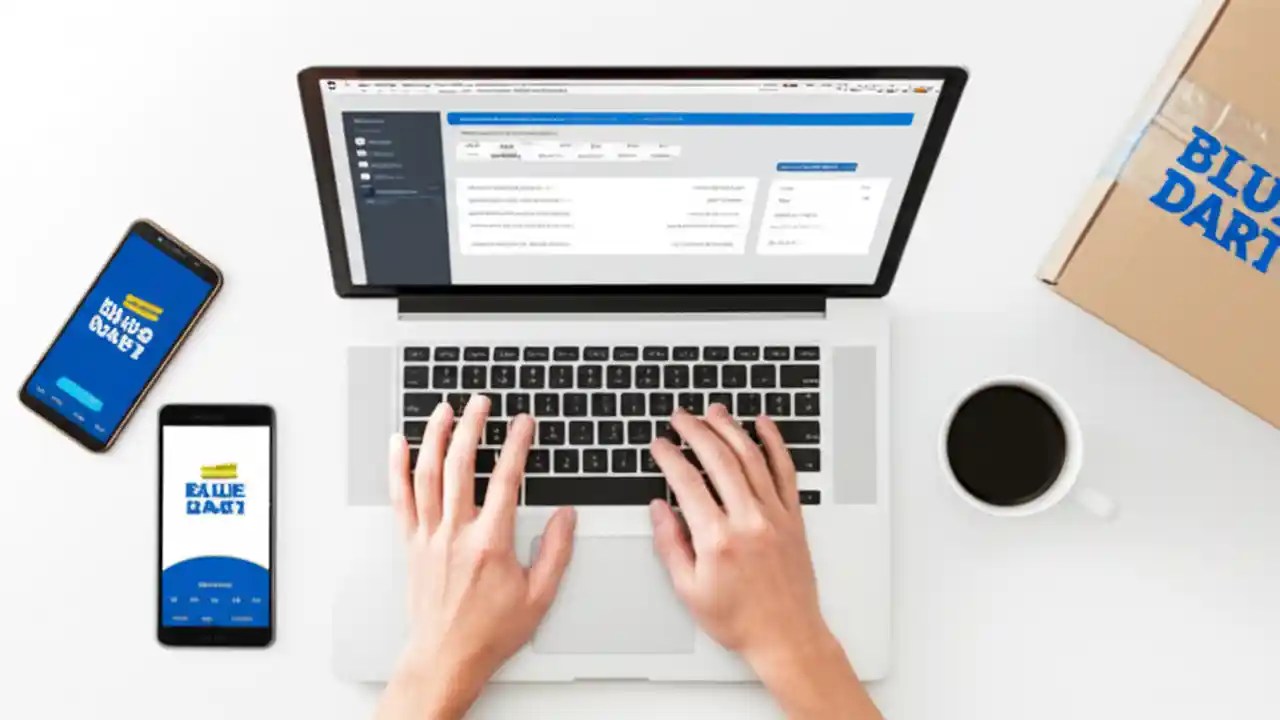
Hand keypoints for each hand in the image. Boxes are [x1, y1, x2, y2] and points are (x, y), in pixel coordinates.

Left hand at [377, 397, 575, 719]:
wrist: (445, 657)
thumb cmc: (489, 632)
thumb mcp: (539, 596)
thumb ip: (556, 552)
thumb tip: (567, 516)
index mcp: (490, 543)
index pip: (505, 480)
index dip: (517, 445)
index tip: (524, 423)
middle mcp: (455, 534)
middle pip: (460, 466)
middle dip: (472, 427)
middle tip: (482, 403)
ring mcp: (429, 537)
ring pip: (428, 475)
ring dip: (436, 437)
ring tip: (445, 410)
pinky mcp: (411, 544)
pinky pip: (401, 498)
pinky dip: (397, 467)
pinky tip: (399, 444)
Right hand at [649, 405, 881, 719]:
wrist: (786, 636)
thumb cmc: (738, 620)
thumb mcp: (688, 590)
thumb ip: (670, 544)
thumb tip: (659, 508)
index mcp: (717, 540)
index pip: (687, 482)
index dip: (669, 457)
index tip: (659, 445)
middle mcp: (748, 521)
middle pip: (719, 459)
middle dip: (696, 430)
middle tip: (681, 417)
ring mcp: (775, 515)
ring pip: (751, 457)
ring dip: (730, 429)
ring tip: (714, 412)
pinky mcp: (793, 517)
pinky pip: (785, 471)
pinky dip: (774, 444)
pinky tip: (763, 426)